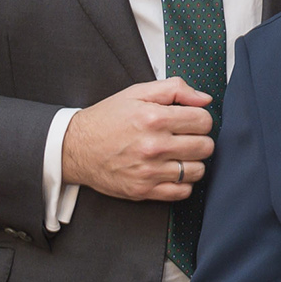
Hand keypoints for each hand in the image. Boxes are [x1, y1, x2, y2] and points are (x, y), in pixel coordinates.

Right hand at [60, 78, 214, 200]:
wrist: (75, 147)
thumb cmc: (106, 119)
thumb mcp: (137, 93)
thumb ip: (174, 88)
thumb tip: (204, 99)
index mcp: (154, 118)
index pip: (204, 121)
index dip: (200, 119)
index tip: (190, 121)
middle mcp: (154, 146)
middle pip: (205, 146)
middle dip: (199, 139)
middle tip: (185, 138)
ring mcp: (149, 171)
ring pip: (198, 170)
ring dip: (192, 162)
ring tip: (178, 155)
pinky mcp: (143, 190)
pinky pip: (182, 192)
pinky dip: (182, 183)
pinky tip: (171, 171)